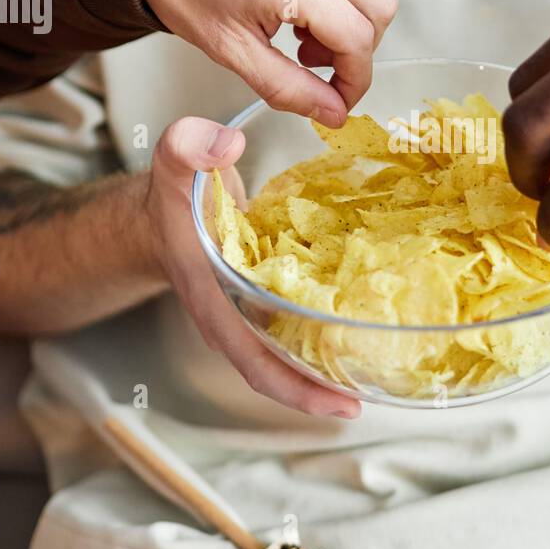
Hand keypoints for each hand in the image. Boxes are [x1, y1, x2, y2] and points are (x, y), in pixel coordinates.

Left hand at [132, 0, 396, 126]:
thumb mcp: (230, 51)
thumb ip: (288, 87)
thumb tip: (334, 114)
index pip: (357, 40)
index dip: (354, 80)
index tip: (337, 98)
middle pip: (381, 8)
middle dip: (360, 48)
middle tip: (314, 59)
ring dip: (362, 14)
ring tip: (313, 26)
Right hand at [144, 116, 360, 417]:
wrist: (165, 209)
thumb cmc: (172, 196)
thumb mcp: (173, 165)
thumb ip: (190, 148)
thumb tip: (226, 144)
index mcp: (215, 305)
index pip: (255, 364)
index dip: (297, 389)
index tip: (341, 405)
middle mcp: (237, 320)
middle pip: (282, 372)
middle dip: (325, 390)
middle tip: (377, 393)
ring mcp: (253, 315)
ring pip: (294, 354)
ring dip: (333, 365)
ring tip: (383, 369)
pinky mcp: (270, 300)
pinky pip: (302, 325)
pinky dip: (331, 330)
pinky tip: (366, 323)